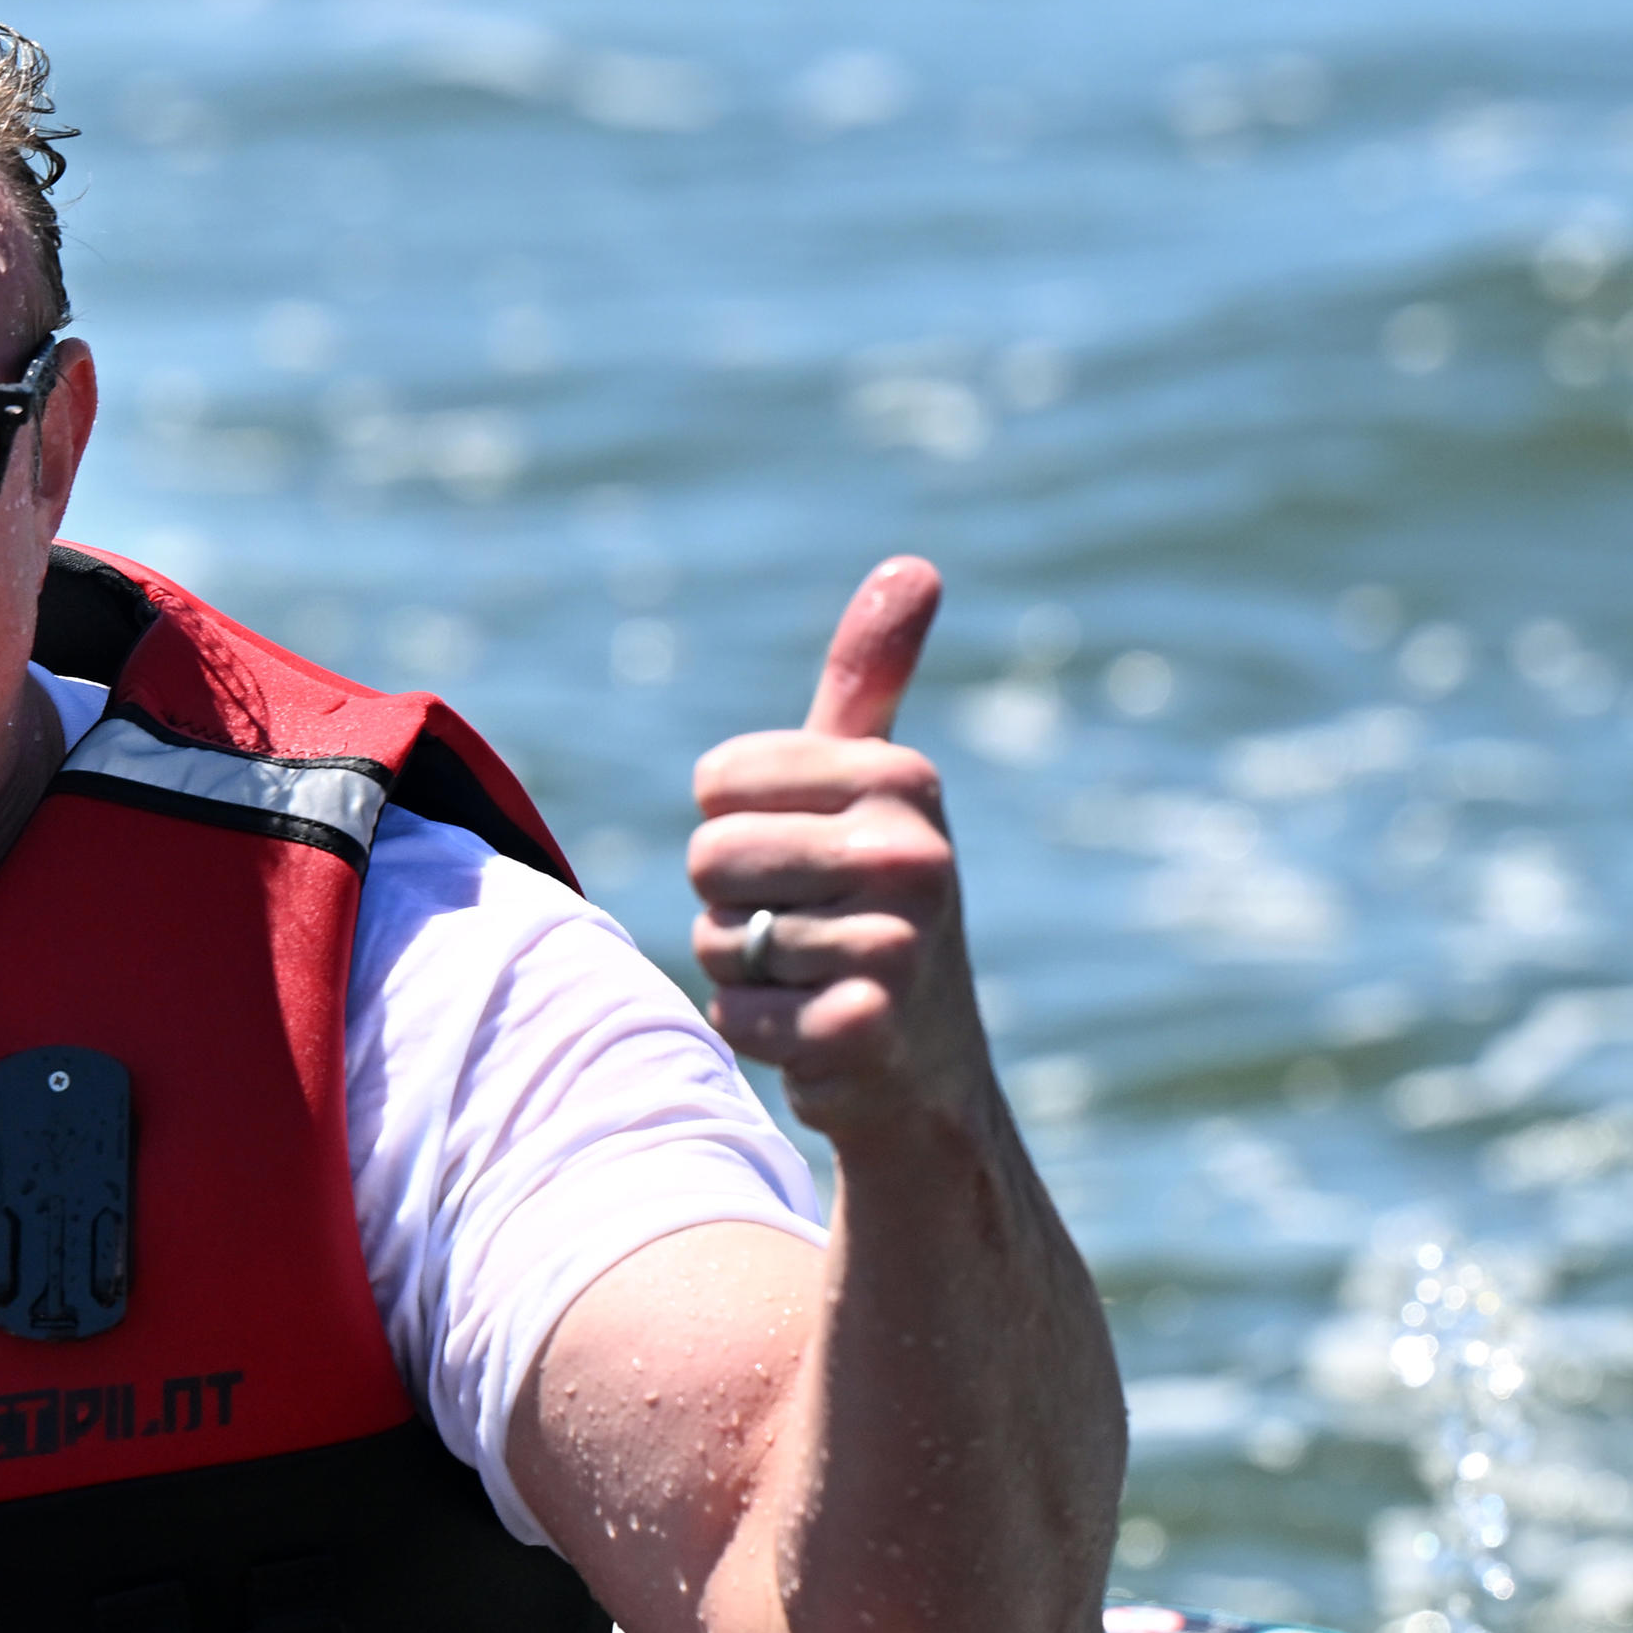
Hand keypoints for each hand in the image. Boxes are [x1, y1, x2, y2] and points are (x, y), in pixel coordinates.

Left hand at [687, 558, 1000, 1145]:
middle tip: (801, 925)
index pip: (717, 781)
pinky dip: (754, 1033)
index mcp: (901, 778)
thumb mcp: (873, 786)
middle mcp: (913, 852)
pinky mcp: (864, 1029)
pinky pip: (733, 1015)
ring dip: (744, 972)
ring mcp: (898, 945)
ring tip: (813, 978)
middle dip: (729, 902)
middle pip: (708, 857)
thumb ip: (871, 680)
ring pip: (717, 940)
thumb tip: (913, 562)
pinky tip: (813, 1034)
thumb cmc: (875, 906)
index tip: (801, 855)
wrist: (924, 1069)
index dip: (733, 826)